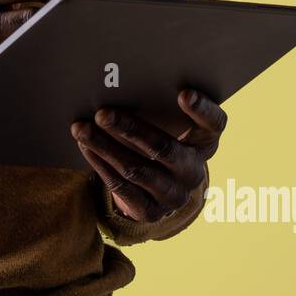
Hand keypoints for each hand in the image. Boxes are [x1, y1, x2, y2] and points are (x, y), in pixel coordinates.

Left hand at [70, 88, 225, 226]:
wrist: (158, 191)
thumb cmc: (161, 142)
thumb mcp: (171, 127)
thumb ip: (158, 107)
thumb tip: (119, 83)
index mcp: (205, 143)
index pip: (214, 125)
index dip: (203, 110)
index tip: (184, 93)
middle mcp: (194, 172)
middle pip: (164, 148)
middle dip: (130, 129)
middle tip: (102, 113)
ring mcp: (174, 195)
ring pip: (136, 169)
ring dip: (104, 147)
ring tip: (81, 129)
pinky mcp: (151, 212)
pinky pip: (121, 186)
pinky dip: (100, 164)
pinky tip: (85, 147)